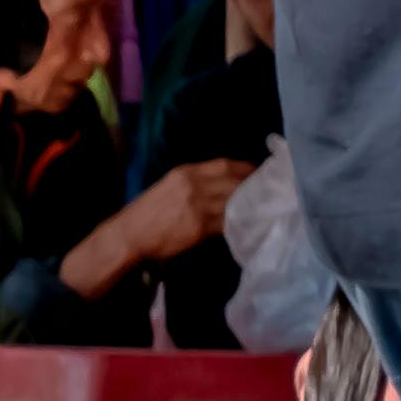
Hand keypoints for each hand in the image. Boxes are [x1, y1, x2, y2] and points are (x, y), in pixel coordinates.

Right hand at [64, 157, 254, 295]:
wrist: (128, 235)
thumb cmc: (147, 213)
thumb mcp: (170, 187)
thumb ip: (195, 184)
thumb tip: (224, 187)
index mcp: (186, 172)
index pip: (226, 164)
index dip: (247, 169)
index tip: (261, 174)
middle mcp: (193, 184)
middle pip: (235, 181)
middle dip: (255, 187)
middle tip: (271, 193)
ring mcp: (197, 205)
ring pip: (234, 201)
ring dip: (252, 206)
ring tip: (265, 210)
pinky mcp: (199, 226)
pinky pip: (227, 222)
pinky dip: (240, 224)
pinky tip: (249, 227)